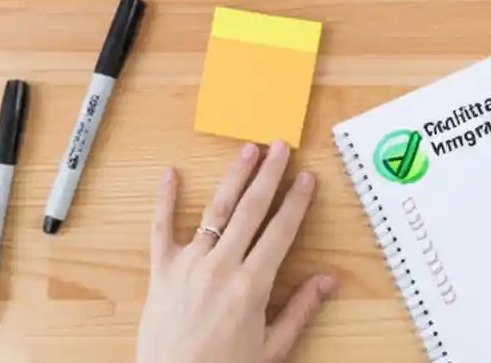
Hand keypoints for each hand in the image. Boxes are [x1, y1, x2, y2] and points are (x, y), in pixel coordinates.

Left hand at [137, 142, 336, 362]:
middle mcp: (221, 267)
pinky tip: (170, 174)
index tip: (307, 178)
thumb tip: (329, 280)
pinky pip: (161, 230)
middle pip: (251, 211)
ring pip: (215, 212)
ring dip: (233, 178)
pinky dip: (165, 201)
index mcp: (252, 286)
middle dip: (268, 175)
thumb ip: (300, 310)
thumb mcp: (272, 348)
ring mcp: (189, 266)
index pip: (281, 232)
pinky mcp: (161, 272)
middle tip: (280, 147)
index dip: (296, 202)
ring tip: (247, 150)